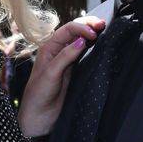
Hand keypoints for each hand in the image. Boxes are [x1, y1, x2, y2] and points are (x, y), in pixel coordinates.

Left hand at [17, 16, 104, 138]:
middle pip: (75, 31)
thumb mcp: (50, 74)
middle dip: (88, 25)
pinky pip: (84, 54)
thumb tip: (82, 41)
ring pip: (81, 41)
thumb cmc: (38, 96)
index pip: (67, 29)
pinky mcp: (73, 70)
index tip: (94, 34)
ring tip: (104, 30)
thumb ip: (65, 56)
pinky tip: (100, 44)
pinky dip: (92, 47)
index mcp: (48, 48)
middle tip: (103, 24)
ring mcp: (66, 60)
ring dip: (91, 34)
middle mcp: (57, 51)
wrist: (39, 117)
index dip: (82, 28)